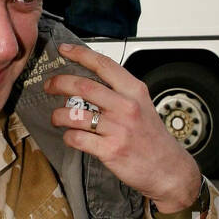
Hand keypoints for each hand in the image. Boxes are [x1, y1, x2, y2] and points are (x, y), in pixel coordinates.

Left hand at [44, 43, 202, 211]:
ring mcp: (118, 129)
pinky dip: (68, 136)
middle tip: (49, 86)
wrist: (169, 169)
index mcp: (134, 91)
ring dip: (58, 114)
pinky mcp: (109, 150)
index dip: (80, 54)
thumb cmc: (152, 137)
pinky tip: (70, 136)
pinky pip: (76, 138)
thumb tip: (86, 83)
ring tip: (57, 117)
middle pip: (83, 86)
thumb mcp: (142, 106)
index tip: (64, 50)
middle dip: (59, 83)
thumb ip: (119, 93)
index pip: (104, 64)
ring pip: (74, 114)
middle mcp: (126, 106)